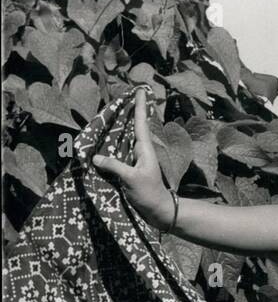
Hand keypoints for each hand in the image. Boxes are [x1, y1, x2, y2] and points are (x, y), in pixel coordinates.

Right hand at [92, 87, 174, 229]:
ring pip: (125, 139)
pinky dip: (112, 144)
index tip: (141, 90)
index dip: (140, 106)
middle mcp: (140, 151)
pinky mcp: (129, 169)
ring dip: (119, 127)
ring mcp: (135, 160)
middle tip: (122, 95)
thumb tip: (96, 156)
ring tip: (112, 112)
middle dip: (128, 112)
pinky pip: (119, 152)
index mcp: (144, 149)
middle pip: (132, 127)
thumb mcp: (132, 178)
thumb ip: (115, 166)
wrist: (158, 210)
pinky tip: (104, 140)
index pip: (141, 123)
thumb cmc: (149, 193)